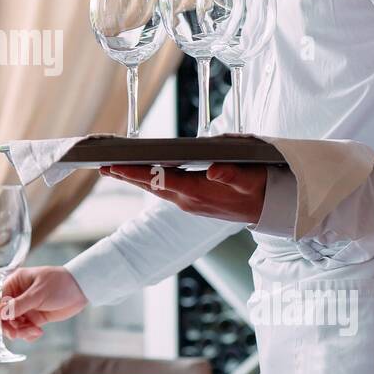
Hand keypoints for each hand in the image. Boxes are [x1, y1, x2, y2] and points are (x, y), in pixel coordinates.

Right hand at [0, 266, 87, 340]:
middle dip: (9, 326)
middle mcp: (18, 295)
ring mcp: (26, 307)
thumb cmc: (60, 284)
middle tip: (17, 332)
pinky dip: (29, 334)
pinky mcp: (35, 317)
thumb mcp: (38, 294)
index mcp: (15, 283)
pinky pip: (25, 330)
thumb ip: (18, 305)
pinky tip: (38, 332)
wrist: (81, 289)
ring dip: (21, 331)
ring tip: (34, 330)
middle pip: (3, 315)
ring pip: (14, 325)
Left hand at [100, 163, 267, 223]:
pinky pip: (165, 189)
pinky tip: (143, 172)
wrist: (272, 208)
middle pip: (150, 185)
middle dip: (126, 175)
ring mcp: (190, 203)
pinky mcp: (194, 201)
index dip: (134, 173)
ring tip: (113, 168)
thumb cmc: (262, 188)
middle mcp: (189, 200)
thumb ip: (233, 175)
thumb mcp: (252, 178)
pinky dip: (150, 179)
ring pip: (156, 188)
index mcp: (197, 193)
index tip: (112, 166)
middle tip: (102, 165)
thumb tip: (213, 171)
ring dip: (135, 178)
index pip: (158, 180)